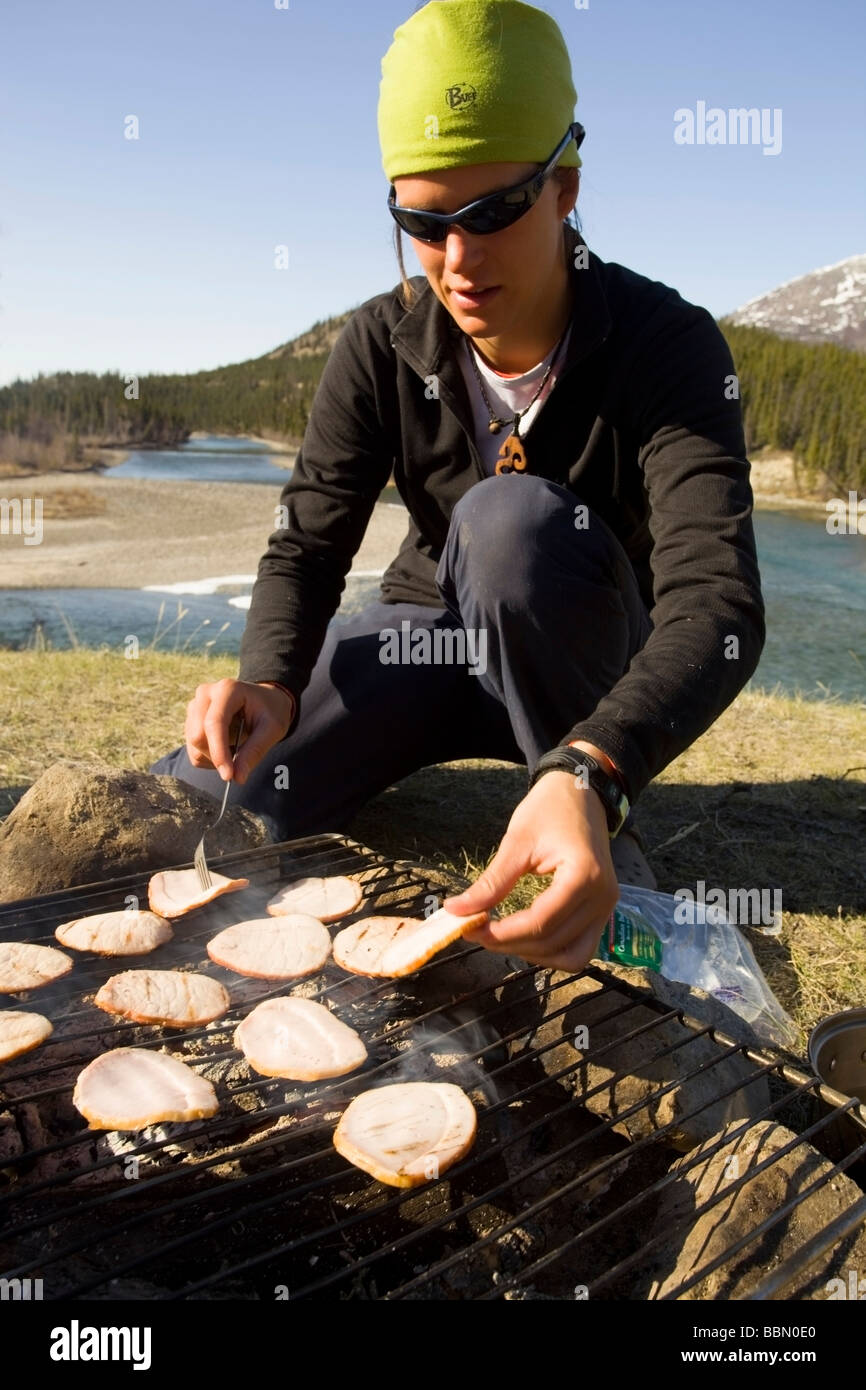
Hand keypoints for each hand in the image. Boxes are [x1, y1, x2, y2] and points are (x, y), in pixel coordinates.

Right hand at [184, 678, 294, 783]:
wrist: (265, 700)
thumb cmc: (271, 711)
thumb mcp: (273, 729)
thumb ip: (255, 751)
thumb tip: (238, 778)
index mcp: (227, 690)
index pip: (214, 723)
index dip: (219, 752)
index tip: (229, 776)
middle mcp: (205, 694)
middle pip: (198, 736)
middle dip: (217, 756)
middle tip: (240, 762)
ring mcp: (195, 706)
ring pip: (194, 745)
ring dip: (214, 757)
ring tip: (237, 747)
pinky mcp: (191, 720)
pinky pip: (193, 750)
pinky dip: (209, 758)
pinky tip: (226, 748)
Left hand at [443, 770, 618, 969]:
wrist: (582, 793)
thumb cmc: (550, 809)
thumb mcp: (517, 842)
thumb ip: (491, 883)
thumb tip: (456, 911)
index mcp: (584, 876)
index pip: (540, 922)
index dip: (502, 933)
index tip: (471, 928)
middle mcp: (602, 898)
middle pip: (553, 942)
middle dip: (511, 944)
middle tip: (477, 931)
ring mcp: (606, 907)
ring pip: (571, 956)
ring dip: (534, 954)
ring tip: (501, 937)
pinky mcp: (602, 911)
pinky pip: (579, 946)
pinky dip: (552, 949)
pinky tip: (524, 936)